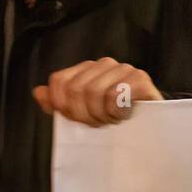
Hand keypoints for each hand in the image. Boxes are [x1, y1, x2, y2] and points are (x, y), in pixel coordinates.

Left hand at [32, 58, 161, 125]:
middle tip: (99, 123)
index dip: (63, 105)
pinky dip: (116, 112)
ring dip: (101, 115)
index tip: (77, 119)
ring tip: (112, 121)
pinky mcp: (140, 79)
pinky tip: (124, 116)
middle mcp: (104, 64)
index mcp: (87, 69)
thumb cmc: (116, 119)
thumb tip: (38, 92)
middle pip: (75, 89)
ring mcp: (124, 69)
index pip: (59, 80)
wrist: (153, 128)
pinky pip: (115, 95)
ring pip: (94, 92)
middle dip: (84, 114)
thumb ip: (60, 103)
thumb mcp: (84, 114)